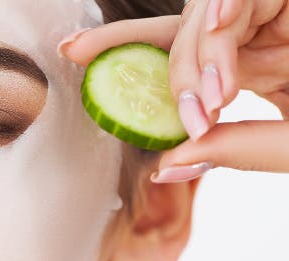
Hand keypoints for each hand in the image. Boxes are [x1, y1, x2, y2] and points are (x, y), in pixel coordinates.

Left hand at [58, 0, 288, 181]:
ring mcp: (269, 15)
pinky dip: (229, 3)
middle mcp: (252, 40)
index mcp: (248, 70)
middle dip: (122, 39)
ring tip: (213, 96)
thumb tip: (163, 166)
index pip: (178, 65)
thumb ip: (234, 149)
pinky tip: (217, 22)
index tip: (79, 69)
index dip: (132, 66)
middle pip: (177, 31)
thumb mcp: (285, 145)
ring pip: (204, 20)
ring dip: (194, 53)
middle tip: (73, 50)